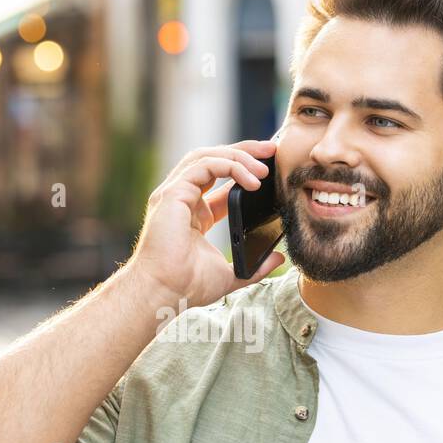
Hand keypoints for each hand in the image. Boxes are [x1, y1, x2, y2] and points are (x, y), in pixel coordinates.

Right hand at [127, 139, 285, 308]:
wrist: (165, 292)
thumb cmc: (187, 286)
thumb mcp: (231, 274)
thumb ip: (255, 266)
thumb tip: (278, 259)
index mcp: (196, 213)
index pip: (220, 178)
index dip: (244, 169)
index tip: (270, 168)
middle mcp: (183, 198)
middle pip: (214, 159)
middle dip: (244, 151)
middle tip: (271, 151)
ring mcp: (175, 193)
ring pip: (207, 156)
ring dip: (239, 156)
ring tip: (264, 167)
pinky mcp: (172, 193)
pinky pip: (204, 165)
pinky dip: (230, 166)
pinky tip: (250, 180)